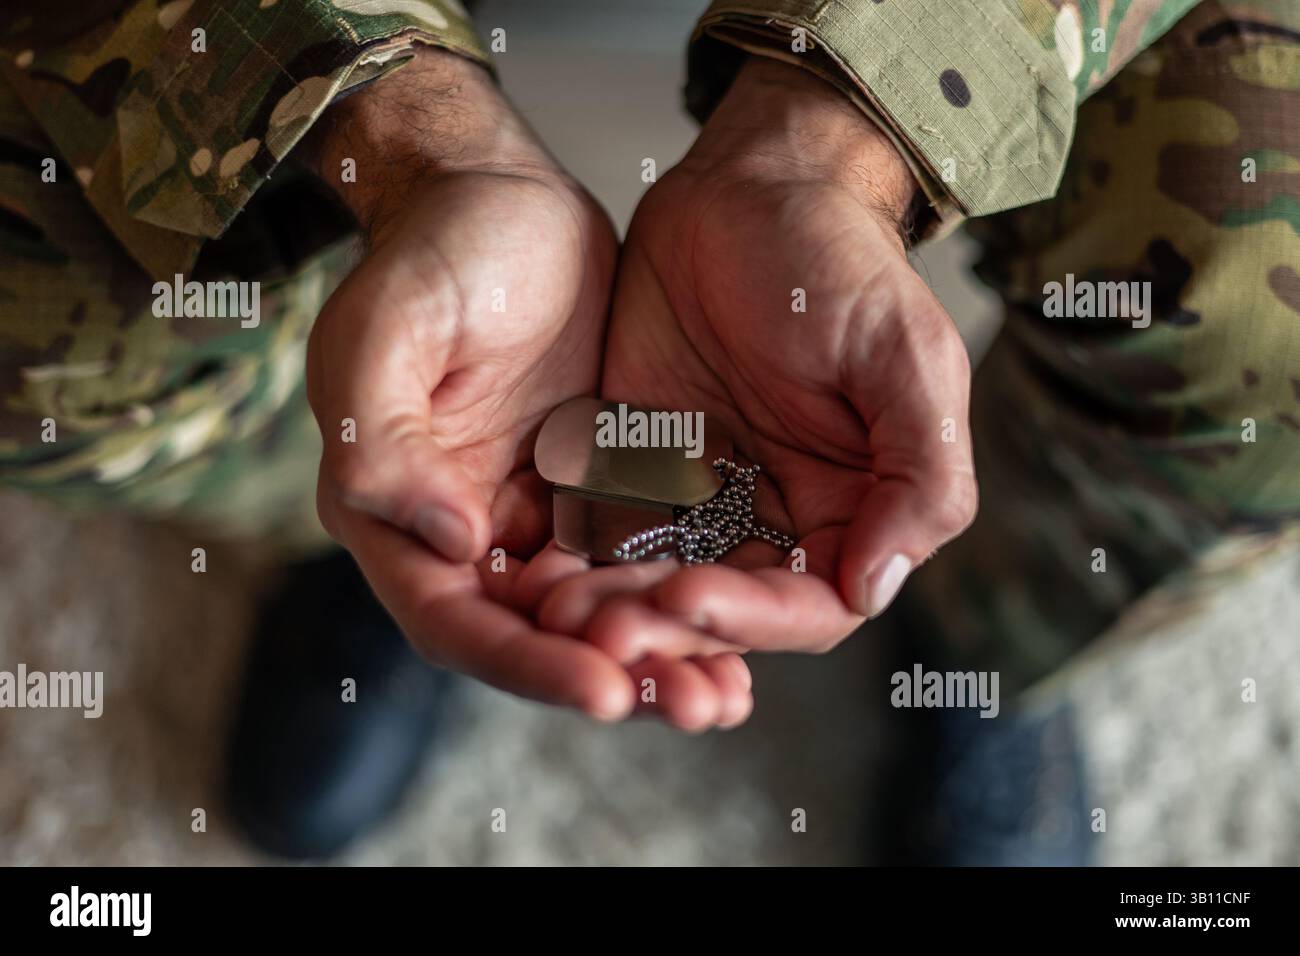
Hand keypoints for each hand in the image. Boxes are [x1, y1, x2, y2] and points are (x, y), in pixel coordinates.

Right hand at [302, 50, 746, 721]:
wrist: (498, 197)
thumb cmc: (432, 253)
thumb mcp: (386, 331)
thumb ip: (384, 442)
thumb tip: (447, 544)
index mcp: (395, 510)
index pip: (454, 619)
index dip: (526, 662)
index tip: (603, 686)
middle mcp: (459, 531)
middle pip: (531, 637)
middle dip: (610, 676)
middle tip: (695, 706)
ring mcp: (528, 512)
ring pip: (590, 611)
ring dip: (655, 654)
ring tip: (725, 695)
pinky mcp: (589, 486)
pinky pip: (634, 557)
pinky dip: (675, 595)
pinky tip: (734, 622)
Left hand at [535, 57, 977, 666]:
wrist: (747, 189)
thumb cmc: (838, 262)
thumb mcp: (906, 356)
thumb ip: (920, 475)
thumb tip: (876, 587)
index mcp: (848, 512)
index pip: (806, 609)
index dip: (749, 622)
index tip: (685, 598)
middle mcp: (772, 523)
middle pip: (717, 615)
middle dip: (659, 630)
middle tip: (600, 632)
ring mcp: (696, 501)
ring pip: (649, 588)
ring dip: (607, 611)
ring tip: (558, 612)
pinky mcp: (630, 472)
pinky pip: (597, 536)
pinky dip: (569, 564)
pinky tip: (533, 575)